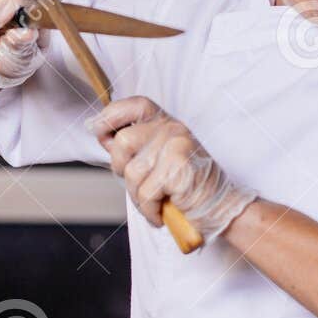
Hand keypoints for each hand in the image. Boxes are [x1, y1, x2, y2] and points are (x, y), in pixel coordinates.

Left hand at [90, 97, 254, 243]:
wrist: (218, 208)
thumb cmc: (186, 187)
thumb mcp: (160, 158)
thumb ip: (136, 146)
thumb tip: (103, 135)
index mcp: (166, 123)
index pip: (134, 106)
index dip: (110, 115)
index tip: (99, 131)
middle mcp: (172, 128)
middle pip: (123, 142)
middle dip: (121, 169)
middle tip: (140, 184)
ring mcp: (177, 146)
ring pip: (132, 172)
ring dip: (138, 197)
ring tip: (155, 202)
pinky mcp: (179, 167)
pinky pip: (146, 192)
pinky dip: (150, 210)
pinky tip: (162, 211)